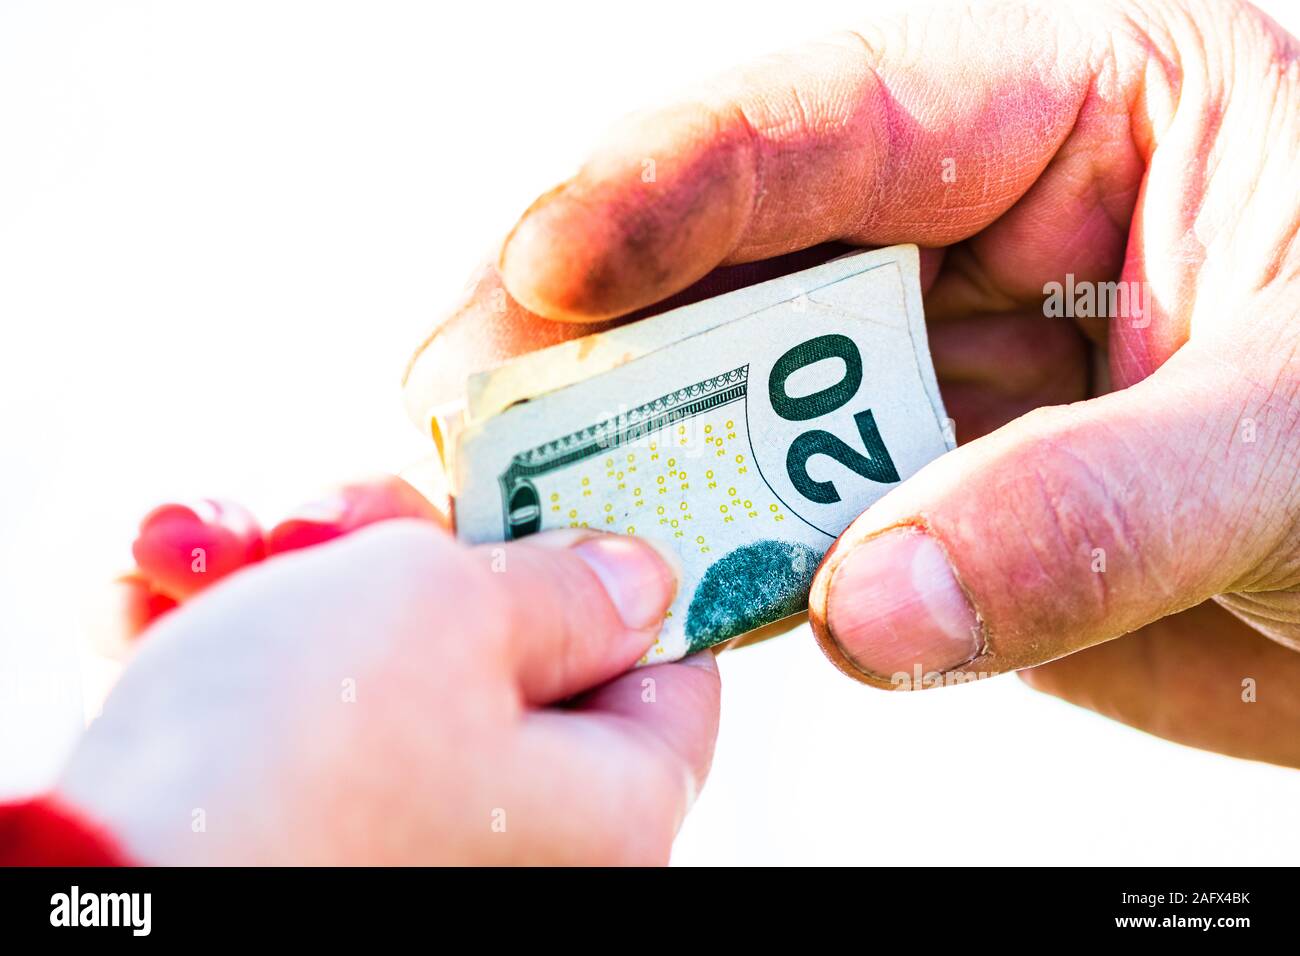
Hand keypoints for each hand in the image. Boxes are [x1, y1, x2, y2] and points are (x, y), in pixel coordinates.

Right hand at [63, 480, 718, 863]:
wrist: (96, 875)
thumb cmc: (303, 747)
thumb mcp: (454, 608)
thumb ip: (559, 586)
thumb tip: (638, 583)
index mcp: (609, 811)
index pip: (672, 674)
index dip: (623, 570)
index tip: (561, 495)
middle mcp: (518, 844)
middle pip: (509, 650)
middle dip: (415, 553)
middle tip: (345, 512)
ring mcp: (403, 843)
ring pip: (382, 665)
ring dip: (295, 578)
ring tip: (221, 545)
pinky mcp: (295, 835)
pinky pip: (288, 717)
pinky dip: (227, 644)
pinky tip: (156, 589)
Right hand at [403, 0, 1299, 765]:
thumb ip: (1096, 509)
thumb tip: (869, 602)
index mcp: (1086, 114)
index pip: (845, 113)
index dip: (678, 176)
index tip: (547, 260)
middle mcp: (988, 238)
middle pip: (749, 255)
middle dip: (598, 323)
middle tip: (467, 400)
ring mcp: (951, 378)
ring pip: (755, 400)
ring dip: (643, 454)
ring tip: (519, 505)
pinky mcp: (939, 501)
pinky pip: (807, 525)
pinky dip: (729, 563)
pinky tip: (651, 583)